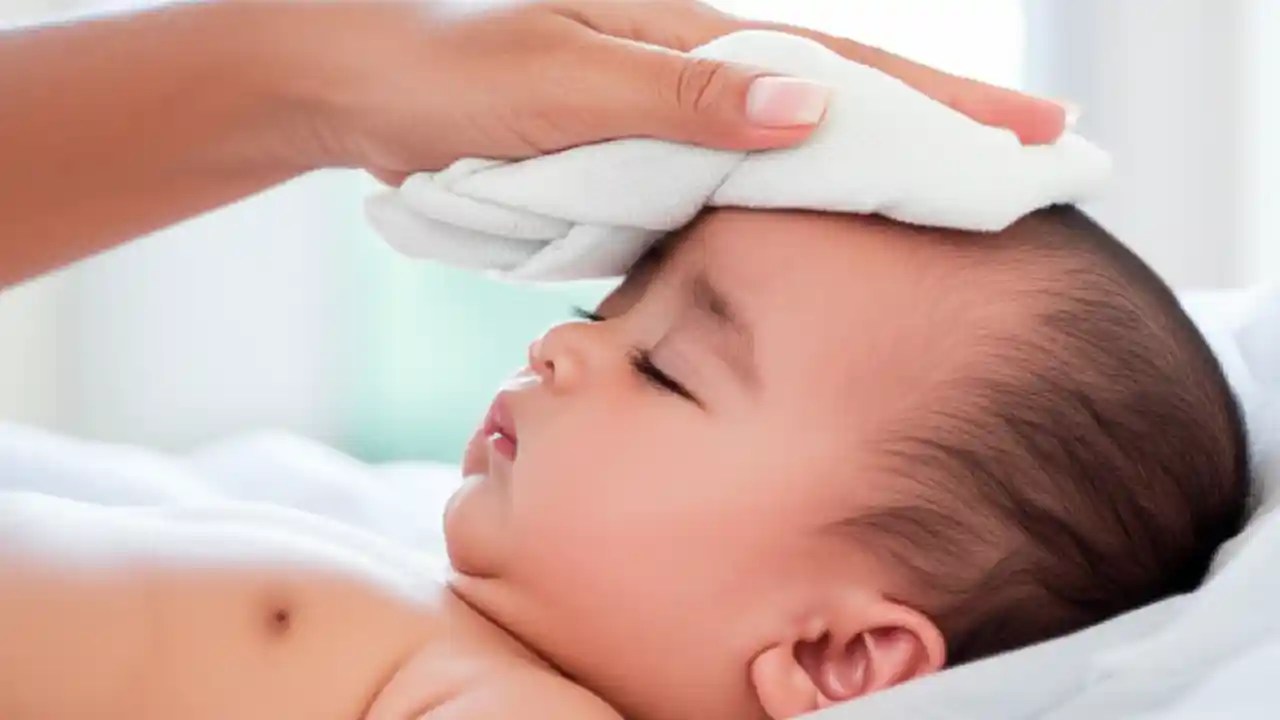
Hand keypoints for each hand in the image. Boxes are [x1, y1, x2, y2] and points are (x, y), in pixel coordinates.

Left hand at [288, 1, 1067, 183]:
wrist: (351, 75)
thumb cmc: (442, 68)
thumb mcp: (560, 83)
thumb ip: (680, 98)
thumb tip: (808, 105)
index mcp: (689, 35)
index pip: (845, 69)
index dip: (944, 102)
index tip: (1038, 128)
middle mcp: (691, 56)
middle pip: (844, 88)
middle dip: (943, 120)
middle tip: (1040, 150)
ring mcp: (666, 92)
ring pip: (798, 123)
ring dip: (884, 148)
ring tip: (966, 174)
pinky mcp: (636, 130)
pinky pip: (737, 156)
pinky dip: (801, 175)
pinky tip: (835, 189)